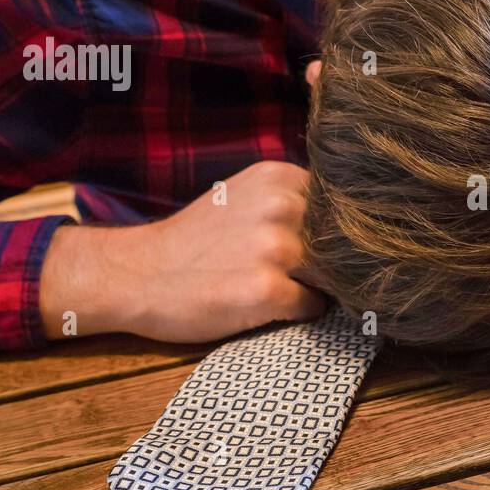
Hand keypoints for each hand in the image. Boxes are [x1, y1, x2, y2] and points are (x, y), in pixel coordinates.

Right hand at [40, 161, 326, 341]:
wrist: (138, 274)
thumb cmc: (196, 240)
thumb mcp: (244, 196)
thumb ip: (292, 200)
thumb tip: (352, 219)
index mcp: (279, 177)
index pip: (342, 206)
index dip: (337, 231)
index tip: (326, 245)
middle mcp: (281, 206)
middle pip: (343, 242)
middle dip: (332, 262)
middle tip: (305, 274)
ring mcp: (274, 248)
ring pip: (332, 275)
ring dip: (319, 287)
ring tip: (288, 287)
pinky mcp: (266, 290)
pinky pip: (314, 306)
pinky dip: (302, 312)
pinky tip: (274, 306)